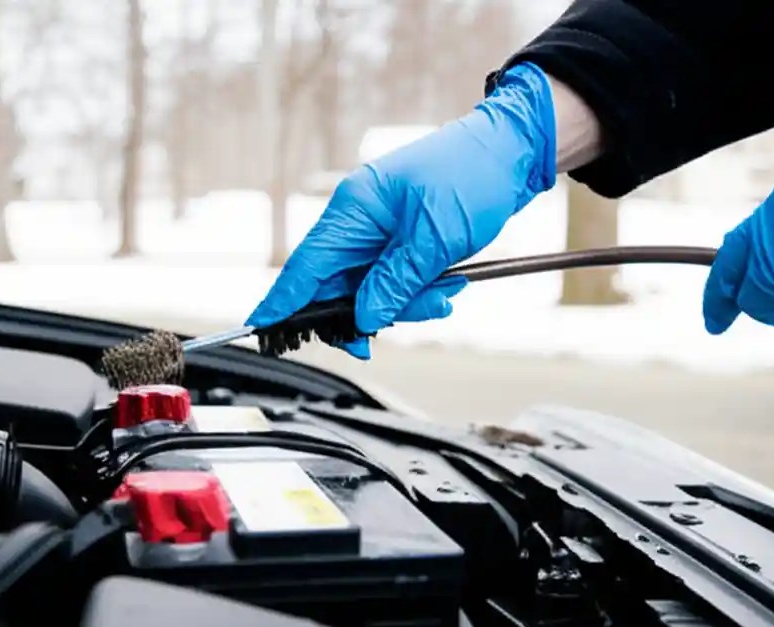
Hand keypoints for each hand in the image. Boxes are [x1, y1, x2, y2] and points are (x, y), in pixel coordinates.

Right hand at [246, 62, 557, 358]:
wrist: (512, 150)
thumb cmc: (473, 175)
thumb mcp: (436, 238)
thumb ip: (395, 282)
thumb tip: (364, 317)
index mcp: (354, 209)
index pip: (305, 266)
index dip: (282, 301)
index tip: (261, 328)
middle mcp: (358, 220)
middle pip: (337, 286)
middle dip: (366, 313)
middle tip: (393, 327)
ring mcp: (378, 230)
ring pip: (369, 289)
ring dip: (404, 303)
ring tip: (444, 294)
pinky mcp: (400, 239)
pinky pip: (393, 280)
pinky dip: (416, 292)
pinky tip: (447, 285)